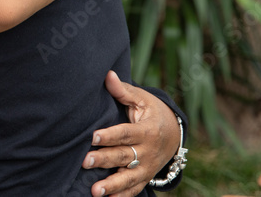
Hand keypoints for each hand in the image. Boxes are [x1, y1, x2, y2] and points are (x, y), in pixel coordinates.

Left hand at [83, 71, 180, 196]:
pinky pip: (135, 189)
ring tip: (95, 190)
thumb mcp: (142, 99)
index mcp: (147, 130)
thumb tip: (108, 74)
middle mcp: (148, 151)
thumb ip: (123, 91)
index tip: (93, 137)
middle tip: (85, 161)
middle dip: (105, 159)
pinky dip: (123, 196)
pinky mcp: (145, 177)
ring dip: (112, 185)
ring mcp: (147, 167)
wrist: (175, 134)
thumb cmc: (152, 112)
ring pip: (129, 177)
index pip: (126, 133)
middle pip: (124, 156)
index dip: (110, 135)